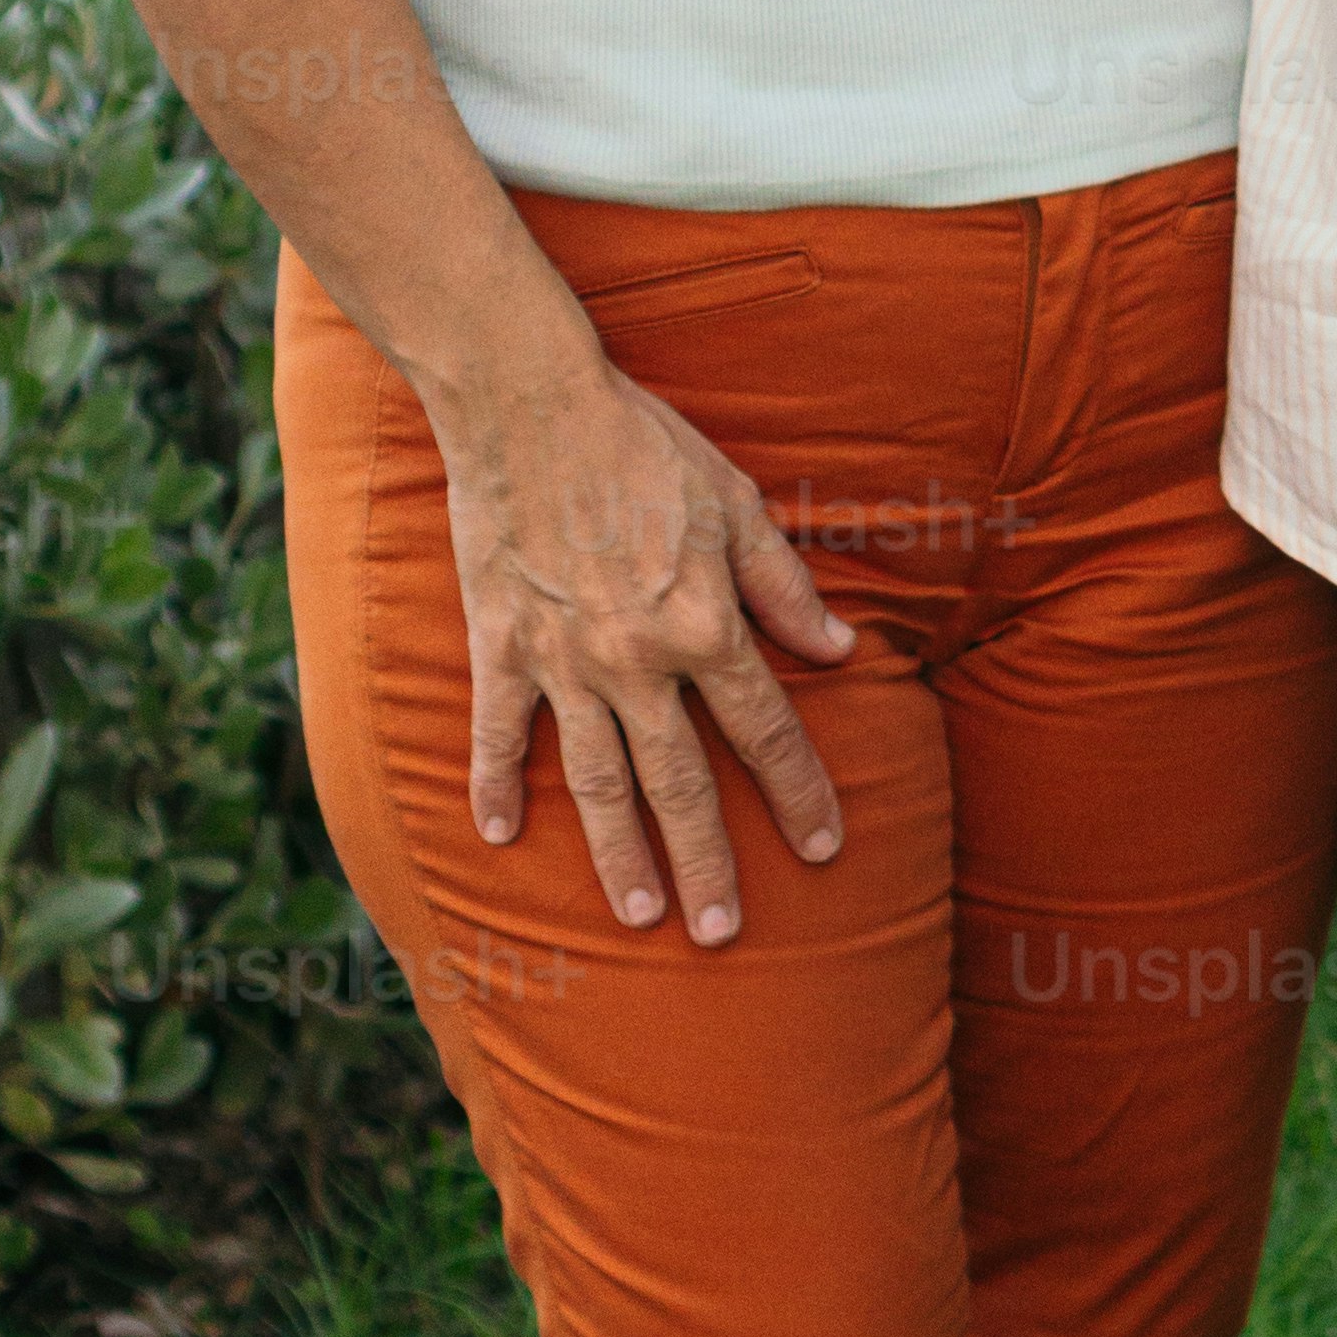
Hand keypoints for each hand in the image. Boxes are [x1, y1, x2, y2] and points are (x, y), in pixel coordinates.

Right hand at [439, 347, 857, 941]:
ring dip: (621, 854)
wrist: (529, 402)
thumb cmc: (643, 444)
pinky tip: (499, 838)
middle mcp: (636, 660)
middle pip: (682, 783)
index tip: (824, 849)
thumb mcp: (737, 505)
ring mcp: (562, 661)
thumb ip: (785, 589)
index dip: (800, 793)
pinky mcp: (500, 647)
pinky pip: (497, 735)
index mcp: (704, 624)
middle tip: (724, 933)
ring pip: (597, 782)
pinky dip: (494, 787)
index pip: (766, 730)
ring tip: (641, 915)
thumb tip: (841, 652)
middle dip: (709, 863)